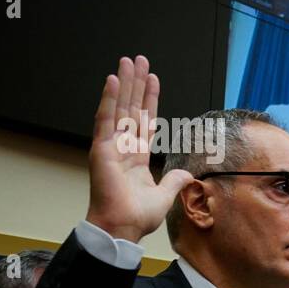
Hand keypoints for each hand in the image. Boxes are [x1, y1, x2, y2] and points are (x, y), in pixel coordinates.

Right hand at [85, 56, 192, 242]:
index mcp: (137, 156)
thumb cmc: (137, 216)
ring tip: (128, 61)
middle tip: (139, 60)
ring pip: (119, 107)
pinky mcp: (101, 148)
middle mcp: (123, 146)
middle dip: (137, 84)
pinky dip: (109, 99)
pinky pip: (106, 119)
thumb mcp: (164, 195)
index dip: (150, 100)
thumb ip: (174, 181)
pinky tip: (114, 80)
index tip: (153, 80)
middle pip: (132, 107)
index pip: (145, 120)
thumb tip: (186, 174)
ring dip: (124, 83)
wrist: (122, 227)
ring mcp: (111, 145)